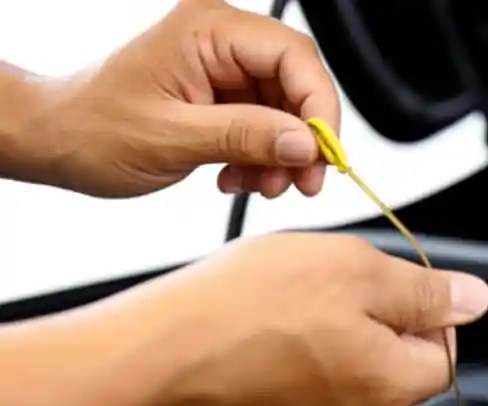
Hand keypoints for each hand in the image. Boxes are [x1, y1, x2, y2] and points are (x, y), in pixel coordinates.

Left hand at [28, 0, 338, 197]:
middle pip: (297, 83)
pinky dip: (262, 158)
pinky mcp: (223, 95)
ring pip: (287, 110)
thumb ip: (245, 137)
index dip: (318, 107)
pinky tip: (239, 178)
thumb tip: (305, 143)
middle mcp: (220, 40)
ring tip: (262, 186)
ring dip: (282, 156)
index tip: (323, 155)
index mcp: (207, 30)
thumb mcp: (173, 138)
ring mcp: (222, 67)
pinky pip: (266, 124)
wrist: (58, 141)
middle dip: (303, 139)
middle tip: (303, 182)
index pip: (293, 57)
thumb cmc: (93, 130)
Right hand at [111, 233, 487, 405]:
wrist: (155, 353)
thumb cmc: (246, 309)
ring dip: (333, 329)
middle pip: (397, 363)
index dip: (427, 310)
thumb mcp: (357, 270)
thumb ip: (426, 291)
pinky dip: (293, 349)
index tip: (394, 281)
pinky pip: (302, 380)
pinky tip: (262, 320)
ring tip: (291, 296)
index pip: (446, 353)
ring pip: (347, 368)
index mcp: (393, 385)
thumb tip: (475, 301)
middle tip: (334, 280)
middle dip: (377, 317)